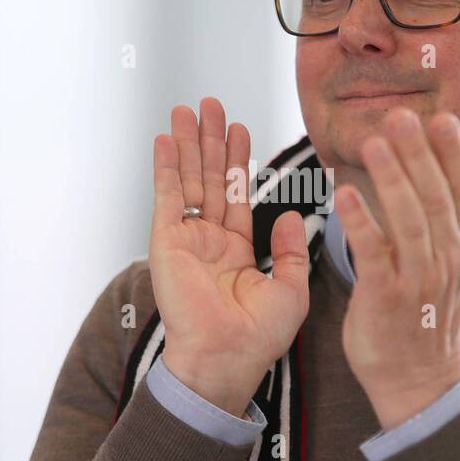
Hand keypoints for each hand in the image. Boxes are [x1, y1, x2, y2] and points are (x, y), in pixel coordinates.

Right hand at [149, 97, 310, 417]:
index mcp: (235, 251)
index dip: (237, 160)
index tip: (238, 127)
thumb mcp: (290, 288)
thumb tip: (293, 214)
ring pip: (188, 179)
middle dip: (210, 140)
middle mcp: (208, 241)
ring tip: (188, 108)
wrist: (227, 357)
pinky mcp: (166, 242)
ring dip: (188, 143)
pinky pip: (167, 196)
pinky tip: (167, 138)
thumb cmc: (259, 336)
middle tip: (210, 103)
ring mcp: (185, 240)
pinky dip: (166, 166)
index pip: (236, 194)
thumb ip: (291, 249)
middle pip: (210, 178)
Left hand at [336, 107, 459, 431]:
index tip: (441, 117)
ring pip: (410, 222)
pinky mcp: (388, 299)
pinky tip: (344, 194)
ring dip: (393, 180)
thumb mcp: (459, 256)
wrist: (419, 379)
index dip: (452, 153)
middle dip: (419, 155)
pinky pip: (375, 255)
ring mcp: (420, 280)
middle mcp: (449, 258)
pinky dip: (361, 223)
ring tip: (374, 142)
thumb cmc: (431, 311)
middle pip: (435, 198)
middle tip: (401, 116)